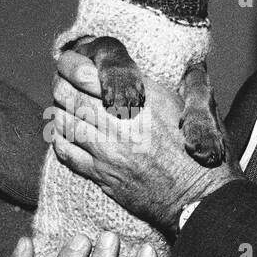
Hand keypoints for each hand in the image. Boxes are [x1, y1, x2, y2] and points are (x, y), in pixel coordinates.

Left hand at [49, 50, 242, 230]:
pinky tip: (61, 135)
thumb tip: (136, 74)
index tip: (68, 61)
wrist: (199, 195)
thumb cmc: (197, 151)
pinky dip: (59, 140)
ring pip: (65, 122)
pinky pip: (67, 153)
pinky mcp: (102, 174)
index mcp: (142, 98)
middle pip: (71, 95)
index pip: (90, 73)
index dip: (71, 64)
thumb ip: (156, 88)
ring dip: (58, 111)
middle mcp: (121, 120)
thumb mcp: (185, 106)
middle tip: (59, 81)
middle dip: (60, 85)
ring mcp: (108, 149)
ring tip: (59, 106)